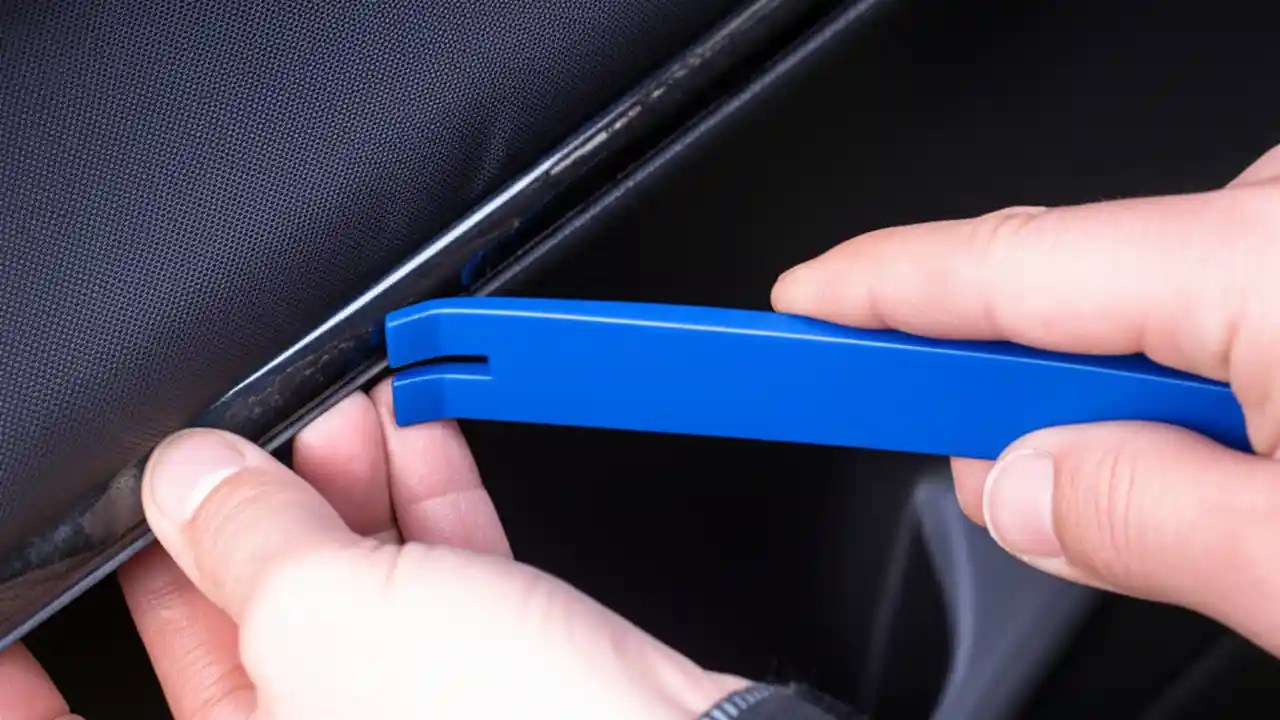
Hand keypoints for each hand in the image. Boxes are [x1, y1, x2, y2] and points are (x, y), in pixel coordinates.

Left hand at [0, 379, 743, 718]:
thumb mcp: (332, 623)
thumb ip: (248, 539)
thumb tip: (196, 476)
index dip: (21, 675)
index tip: (5, 605)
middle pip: (221, 637)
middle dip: (227, 525)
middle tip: (221, 449)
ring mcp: (406, 719)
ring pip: (338, 596)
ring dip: (337, 494)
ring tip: (341, 411)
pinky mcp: (489, 680)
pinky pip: (431, 583)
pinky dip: (423, 509)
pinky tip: (417, 436)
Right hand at [772, 144, 1279, 653]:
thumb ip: (1141, 518)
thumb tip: (1022, 486)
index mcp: (1268, 262)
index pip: (1006, 265)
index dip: (878, 292)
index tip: (793, 318)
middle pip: (1077, 279)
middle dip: (1023, 391)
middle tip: (1022, 491)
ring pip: (1156, 293)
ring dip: (1135, 399)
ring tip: (1197, 505)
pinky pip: (1224, 289)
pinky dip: (1201, 371)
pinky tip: (1241, 455)